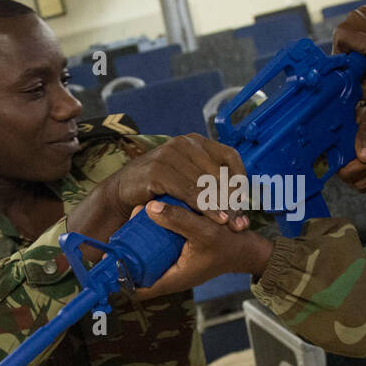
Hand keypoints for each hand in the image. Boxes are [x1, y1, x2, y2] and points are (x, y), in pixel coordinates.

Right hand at [108, 134, 252, 230]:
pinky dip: (205, 207)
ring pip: (206, 183)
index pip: (229, 156)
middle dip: (232, 199)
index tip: (244, 201)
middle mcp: (184, 143)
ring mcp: (170, 154)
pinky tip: (215, 219)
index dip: (240, 179)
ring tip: (231, 224)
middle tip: (240, 221)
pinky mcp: (159, 170)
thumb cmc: (159, 189)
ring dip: (222, 206)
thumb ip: (209, 180)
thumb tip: (241, 196)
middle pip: (219, 172)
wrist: (121, 193)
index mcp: (195, 141)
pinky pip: (190, 191)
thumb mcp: (187, 178)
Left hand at [131, 201, 273, 299]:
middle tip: (126, 227)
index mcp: (173, 279)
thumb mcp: (204, 231)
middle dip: (129, 251)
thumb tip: (149, 208)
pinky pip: (159, 248)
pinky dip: (154, 234)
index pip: (138, 289)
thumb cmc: (229, 244)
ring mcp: (175, 265)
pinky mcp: (179, 254)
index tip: (111, 257)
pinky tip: (153, 214)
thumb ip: (178, 220)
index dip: (120, 277)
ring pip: (148, 256)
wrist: (249, 247)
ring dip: (141, 239)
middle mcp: (171, 275)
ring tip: (137, 217)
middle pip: (139, 270)